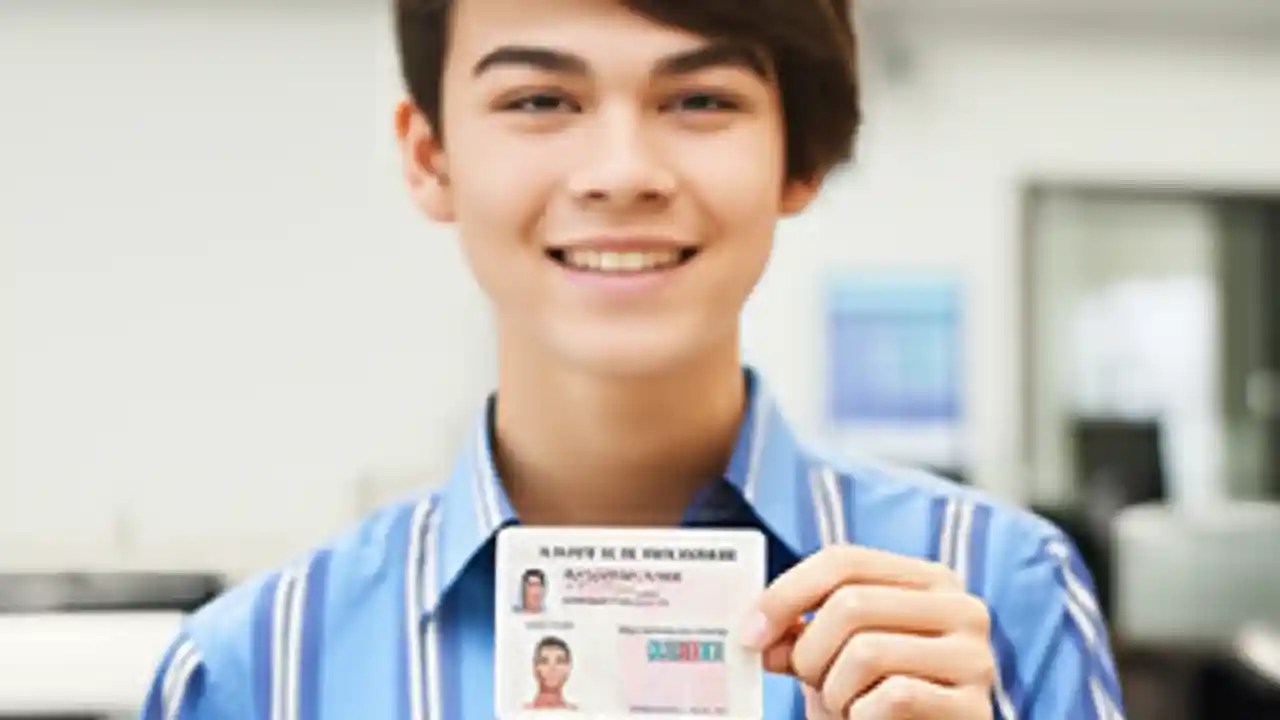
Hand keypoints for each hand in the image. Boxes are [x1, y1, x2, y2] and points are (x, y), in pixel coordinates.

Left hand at [739, 544, 995, 718]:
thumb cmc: (873, 701)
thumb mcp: (834, 657)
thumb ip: (799, 633)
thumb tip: (756, 630)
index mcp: (928, 580)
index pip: (843, 560)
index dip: (786, 593)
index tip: (749, 634)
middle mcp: (962, 608)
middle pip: (851, 603)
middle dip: (810, 651)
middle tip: (806, 681)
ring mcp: (976, 659)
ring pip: (868, 652)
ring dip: (835, 691)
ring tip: (846, 706)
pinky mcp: (974, 708)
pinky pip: (893, 697)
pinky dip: (862, 717)